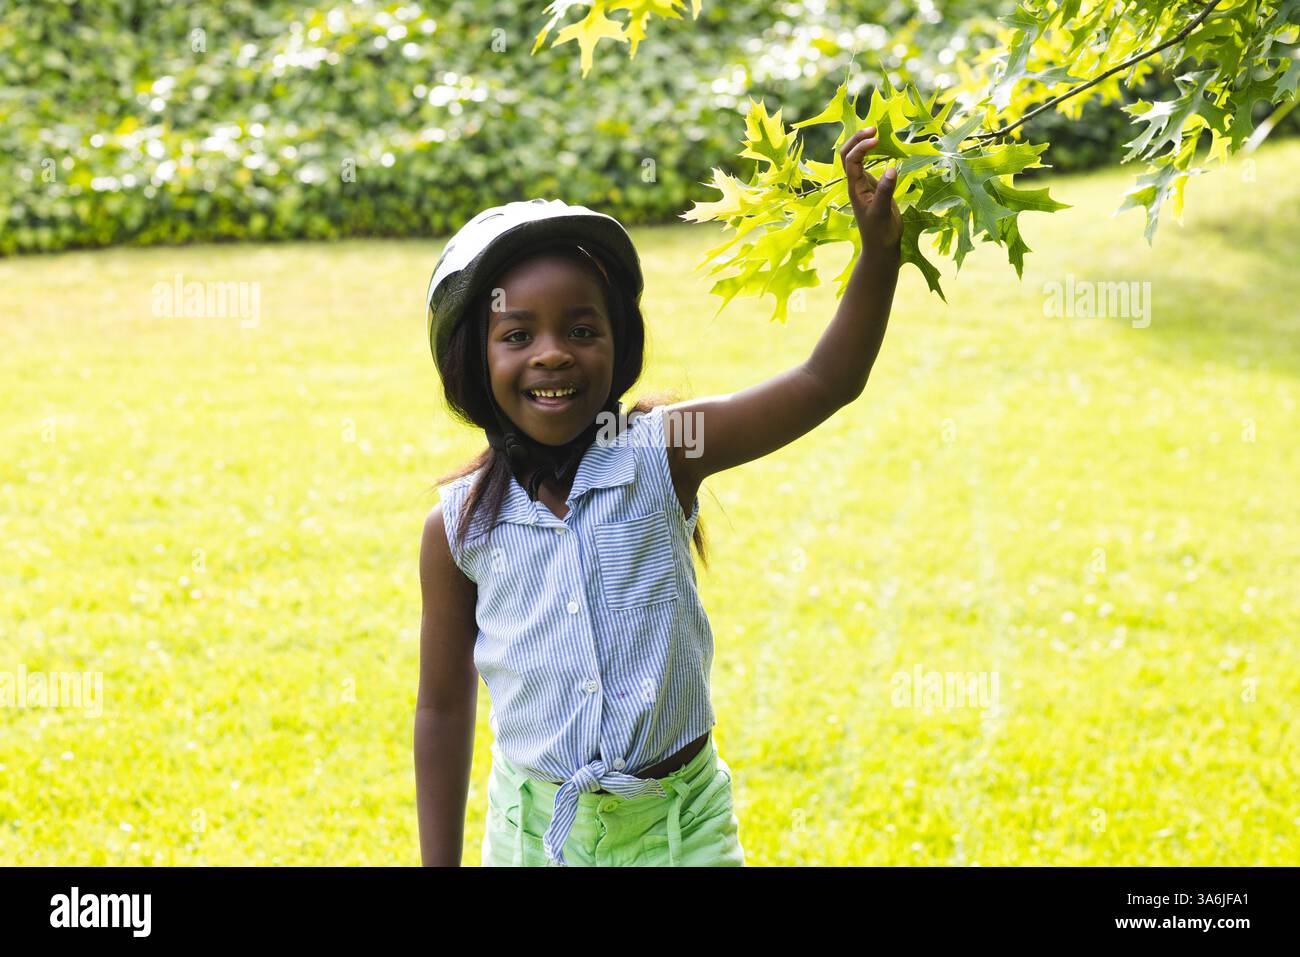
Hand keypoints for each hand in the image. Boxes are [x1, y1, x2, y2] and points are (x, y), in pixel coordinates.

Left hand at [841, 127, 901, 254]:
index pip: (851, 160)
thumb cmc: (879, 232)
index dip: (861, 147)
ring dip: (863, 143)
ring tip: (877, 132)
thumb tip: (891, 168)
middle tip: (874, 128)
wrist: (881, 246)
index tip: (876, 140)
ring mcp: (864, 184)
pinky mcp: (873, 186)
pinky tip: (883, 146)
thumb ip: (885, 191)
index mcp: (854, 188)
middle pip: (848, 154)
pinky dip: (873, 153)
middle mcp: (856, 183)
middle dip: (857, 139)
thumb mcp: (882, 212)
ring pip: (857, 158)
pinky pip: (868, 164)